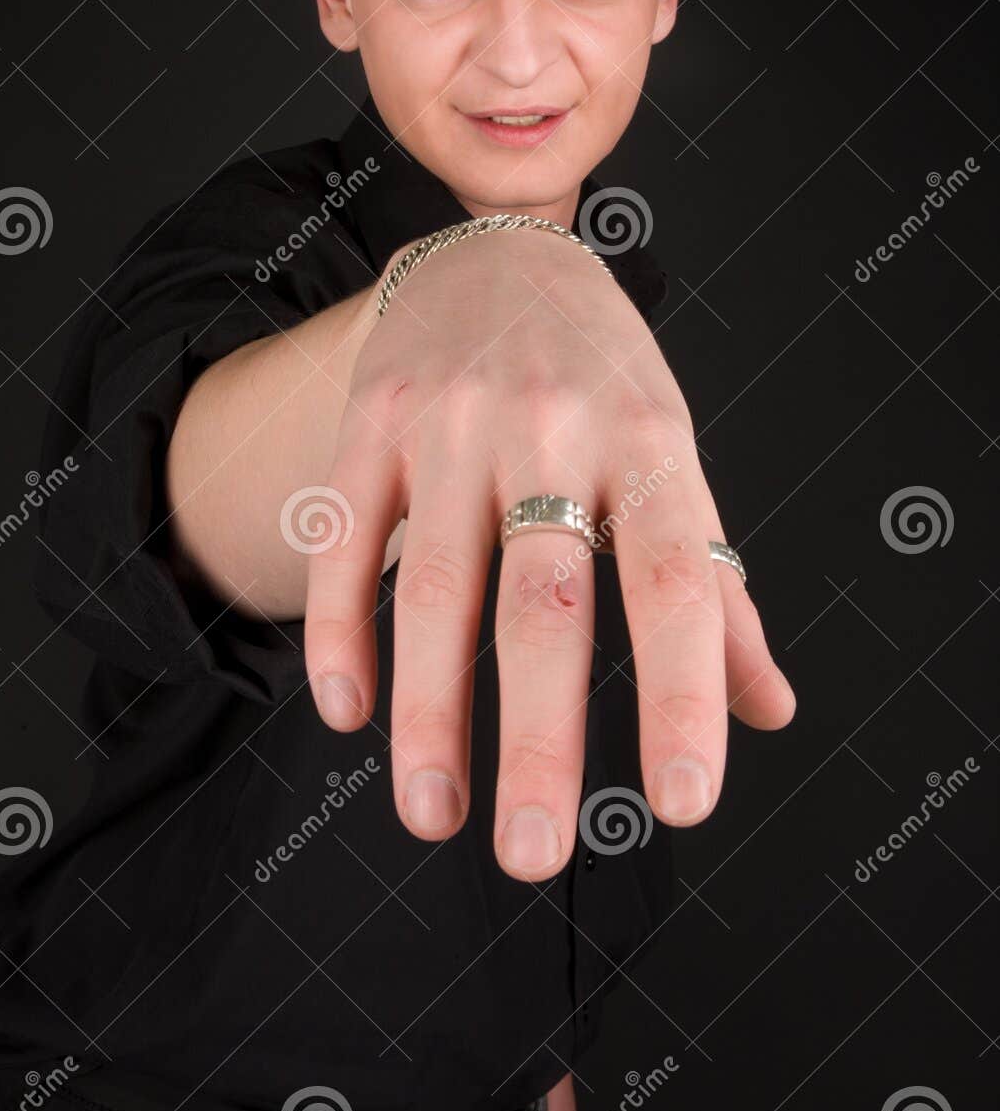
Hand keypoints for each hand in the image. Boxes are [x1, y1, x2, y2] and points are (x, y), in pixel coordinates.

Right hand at [304, 227, 794, 879]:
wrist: (498, 255)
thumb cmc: (604, 380)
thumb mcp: (673, 460)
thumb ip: (716, 589)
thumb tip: (770, 711)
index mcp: (650, 445)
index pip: (680, 583)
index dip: (685, 694)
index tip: (684, 801)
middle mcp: (551, 430)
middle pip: (544, 602)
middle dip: (536, 739)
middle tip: (531, 855)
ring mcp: (451, 424)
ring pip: (432, 588)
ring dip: (427, 716)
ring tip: (435, 817)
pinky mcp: (370, 423)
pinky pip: (344, 541)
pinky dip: (340, 634)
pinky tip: (349, 714)